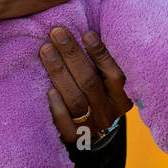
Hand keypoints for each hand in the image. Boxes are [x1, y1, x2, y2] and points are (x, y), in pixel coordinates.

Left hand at [41, 27, 132, 148]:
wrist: (92, 136)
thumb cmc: (97, 97)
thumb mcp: (106, 83)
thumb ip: (100, 64)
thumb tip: (86, 30)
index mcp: (121, 97)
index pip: (114, 74)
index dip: (100, 54)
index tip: (86, 33)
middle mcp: (108, 112)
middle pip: (90, 82)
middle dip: (72, 55)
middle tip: (57, 33)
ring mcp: (92, 126)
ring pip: (76, 99)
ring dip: (59, 73)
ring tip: (46, 50)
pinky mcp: (75, 137)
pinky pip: (66, 123)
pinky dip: (57, 106)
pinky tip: (48, 90)